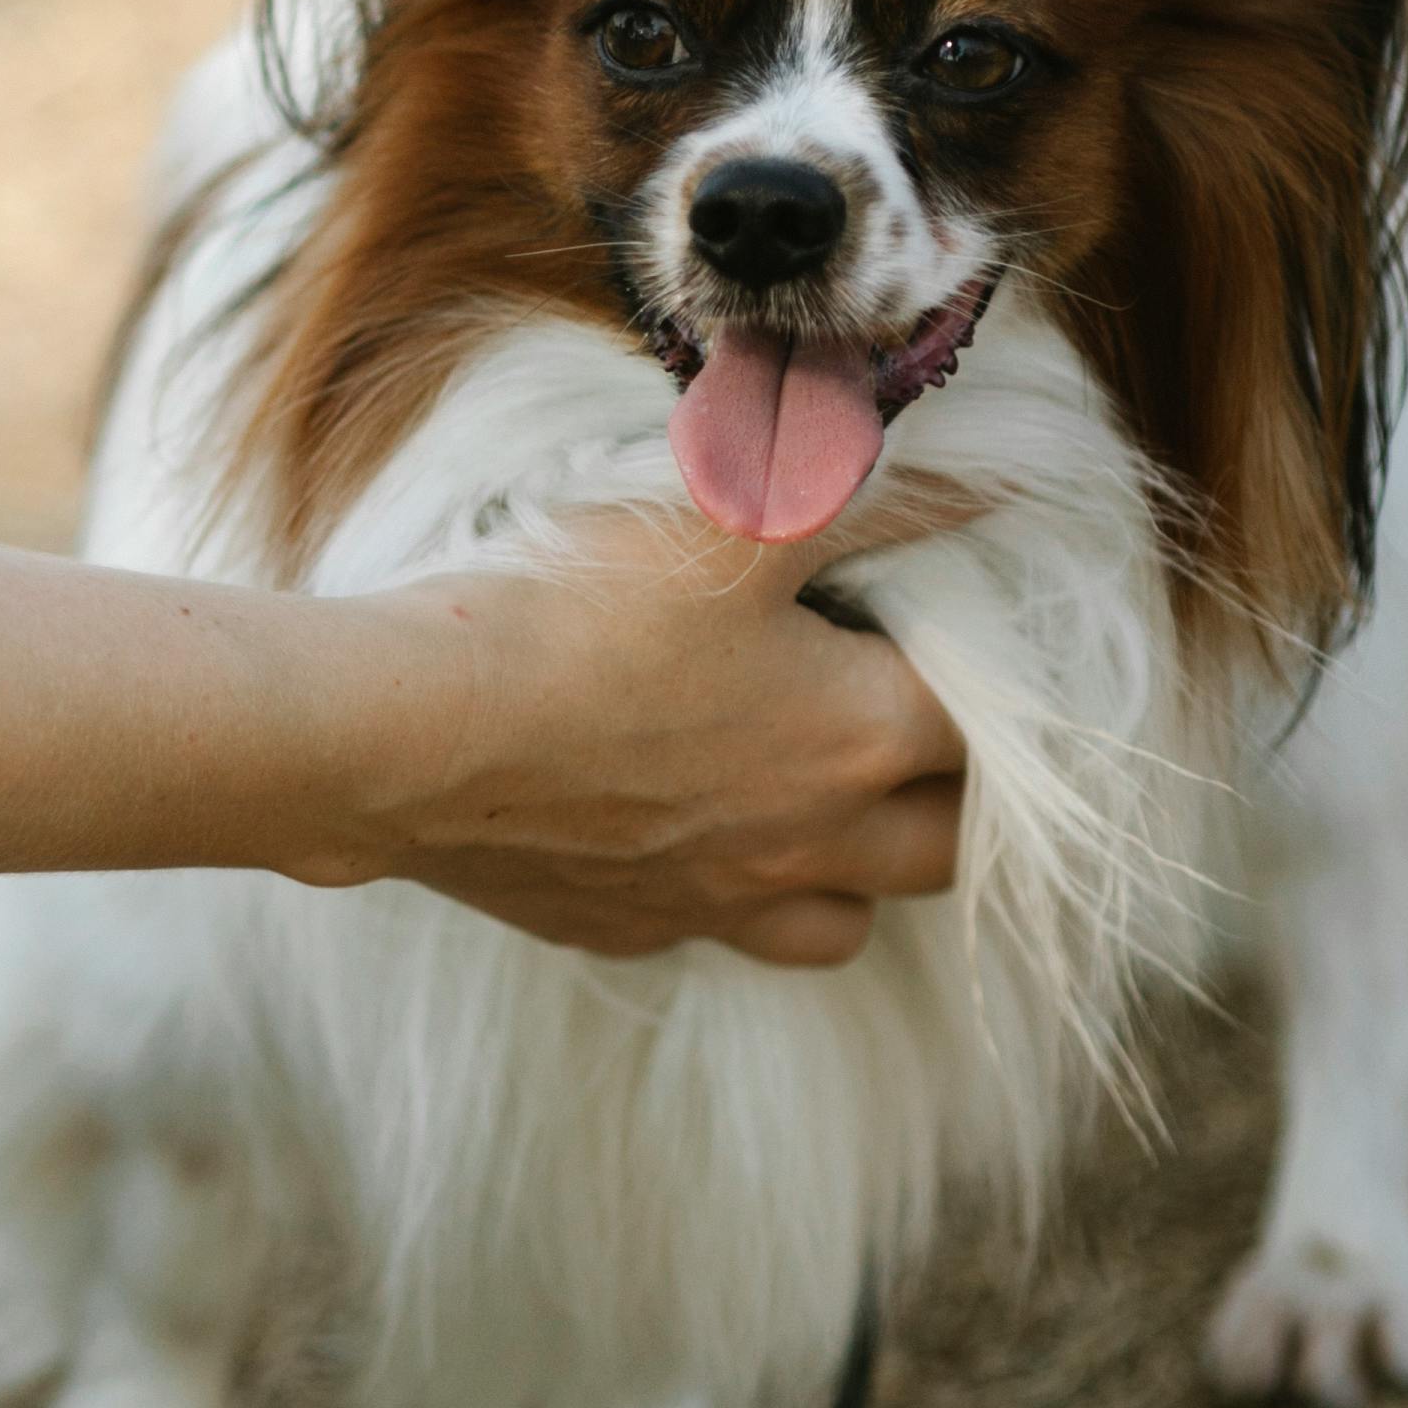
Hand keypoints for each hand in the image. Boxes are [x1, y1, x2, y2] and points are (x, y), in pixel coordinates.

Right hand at [277, 510, 966, 962]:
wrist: (414, 736)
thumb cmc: (582, 617)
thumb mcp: (733, 519)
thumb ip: (859, 488)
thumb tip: (985, 471)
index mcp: (859, 735)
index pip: (992, 728)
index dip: (992, 680)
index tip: (959, 634)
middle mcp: (811, 840)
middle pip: (947, 849)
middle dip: (954, 794)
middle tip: (914, 721)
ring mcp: (720, 901)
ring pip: (846, 922)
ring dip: (857, 870)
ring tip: (820, 799)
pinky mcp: (629, 929)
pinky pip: (717, 936)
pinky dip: (730, 896)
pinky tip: (687, 832)